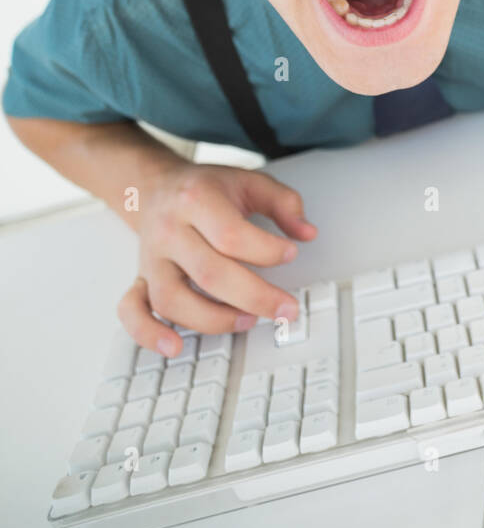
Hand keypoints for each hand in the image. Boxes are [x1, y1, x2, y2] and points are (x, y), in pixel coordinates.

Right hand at [117, 161, 316, 354]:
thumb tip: (306, 233)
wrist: (156, 187)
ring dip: (213, 320)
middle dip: (255, 297)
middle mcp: (169, 230)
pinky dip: (149, 334)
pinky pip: (133, 311)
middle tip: (286, 309)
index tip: (290, 254)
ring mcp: (151, 259)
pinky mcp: (140, 279)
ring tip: (248, 321)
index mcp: (196, 200)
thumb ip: (284, 203)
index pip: (231, 235)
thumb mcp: (249, 180)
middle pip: (209, 273)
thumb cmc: (205, 189)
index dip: (266, 251)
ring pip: (173, 299)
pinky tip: (176, 347)